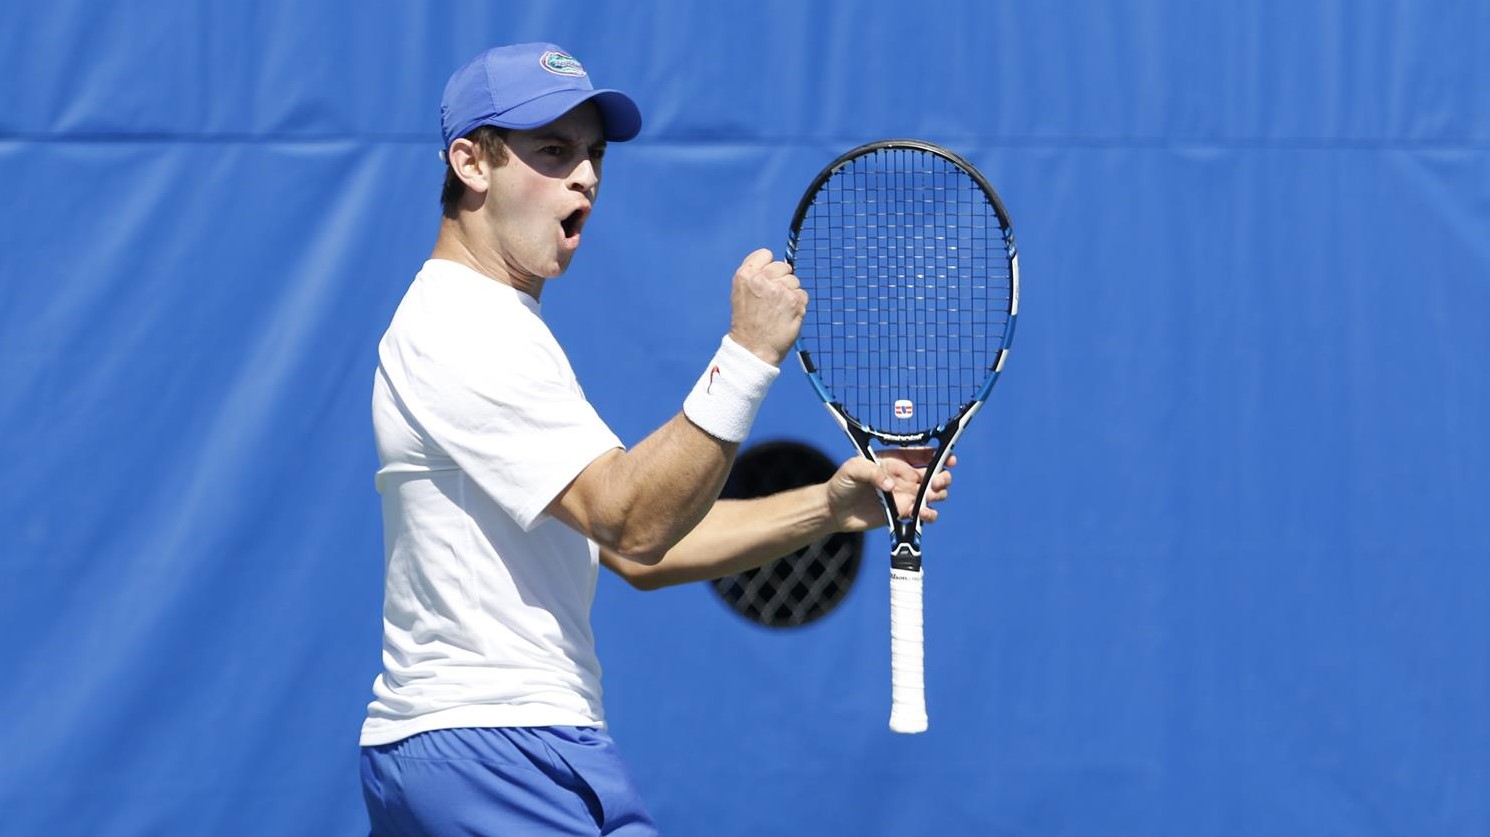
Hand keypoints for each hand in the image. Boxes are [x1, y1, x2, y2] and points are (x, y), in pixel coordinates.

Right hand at [727, 248, 806, 365]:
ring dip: (790, 293)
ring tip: (778, 310)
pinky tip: (787, 315)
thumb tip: (780, 266)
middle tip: (772, 300)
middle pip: (782, 266)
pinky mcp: (795, 301)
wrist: (752, 349)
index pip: (765, 254)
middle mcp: (762, 279)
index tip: (766, 279)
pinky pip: (803, 294)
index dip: (768, 266)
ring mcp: (779, 289)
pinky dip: (798, 304)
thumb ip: (756, 276)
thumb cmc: (747, 323)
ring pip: (794, 281)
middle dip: (781, 280)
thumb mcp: (741, 294)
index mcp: (745, 275)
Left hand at [826, 448, 955, 532]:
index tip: (949, 459)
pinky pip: (925, 514)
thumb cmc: (843, 483)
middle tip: (937, 482)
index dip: (940, 455)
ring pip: (934, 494)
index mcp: (897, 460)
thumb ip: (872, 472)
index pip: (924, 455)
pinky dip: (929, 515)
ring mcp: (906, 495)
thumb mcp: (853, 469)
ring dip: (938, 495)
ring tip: (928, 497)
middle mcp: (905, 477)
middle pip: (936, 474)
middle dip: (943, 477)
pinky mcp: (903, 513)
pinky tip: (923, 513)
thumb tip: (891, 486)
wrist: (835, 510)